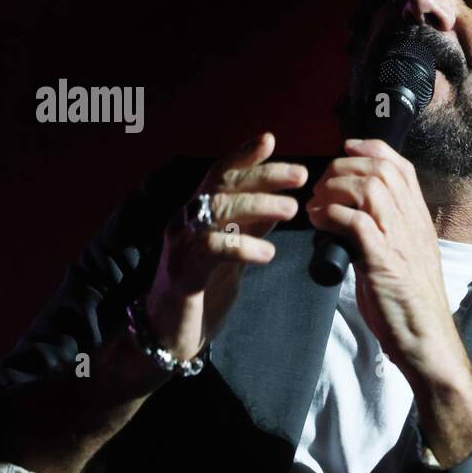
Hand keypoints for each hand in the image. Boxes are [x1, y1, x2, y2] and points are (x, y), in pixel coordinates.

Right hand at [145, 132, 307, 359]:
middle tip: (301, 175)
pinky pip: (212, 250)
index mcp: (198, 213)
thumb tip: (280, 202)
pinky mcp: (184, 272)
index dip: (243, 155)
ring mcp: (181, 245)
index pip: (220, 175)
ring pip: (217, 211)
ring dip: (258, 205)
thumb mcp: (233, 252)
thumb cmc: (202, 290)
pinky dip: (243, 247)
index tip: (271, 139)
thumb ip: (251, 227)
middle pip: (223, 185)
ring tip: (292, 208)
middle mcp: (186, 221)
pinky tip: (268, 253)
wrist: (170, 333)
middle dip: (263, 175)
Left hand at [306, 138, 471, 458]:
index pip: (400, 166)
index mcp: (418, 220)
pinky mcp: (385, 263)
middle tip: (321, 186)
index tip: (346, 149)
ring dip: (334, 189)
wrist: (427, 341)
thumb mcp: (403, 258)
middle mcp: (413, 224)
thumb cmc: (409, 305)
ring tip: (317, 205)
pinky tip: (319, 224)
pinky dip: (333, 216)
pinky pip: (357, 223)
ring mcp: (400, 241)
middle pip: (381, 169)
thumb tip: (350, 219)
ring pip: (369, 188)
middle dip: (343, 167)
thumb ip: (385, 234)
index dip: (371, 149)